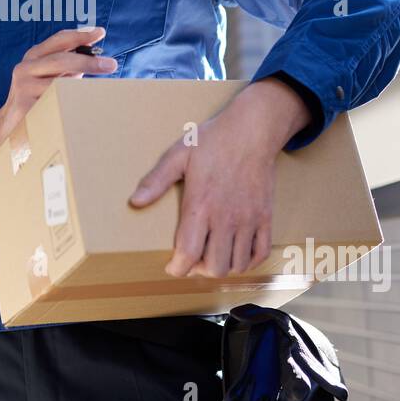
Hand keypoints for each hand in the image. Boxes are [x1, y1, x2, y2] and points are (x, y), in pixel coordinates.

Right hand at [0, 26, 116, 173]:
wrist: (8, 125)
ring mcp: (23, 86)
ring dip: (80, 86)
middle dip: (88, 61)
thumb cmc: (37, 97)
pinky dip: (68, 103)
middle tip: (112, 64)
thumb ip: (69, 65)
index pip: (59, 40)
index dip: (80, 35)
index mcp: (34, 56)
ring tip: (99, 91)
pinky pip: (52, 102)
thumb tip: (99, 58)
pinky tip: (80, 107)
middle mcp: (26, 67)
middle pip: (61, 59)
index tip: (100, 32)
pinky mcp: (23, 105)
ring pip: (58, 83)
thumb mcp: (51, 77)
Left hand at [127, 78, 312, 277]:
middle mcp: (226, 218)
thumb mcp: (179, 155)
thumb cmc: (213, 140)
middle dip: (199, 270)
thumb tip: (135, 201)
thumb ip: (156, 180)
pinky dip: (248, 261)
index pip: (189, 254)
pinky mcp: (264, 217)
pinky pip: (260, 252)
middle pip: (215, 266)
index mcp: (201, 205)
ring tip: (212, 255)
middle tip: (192, 260)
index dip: (178, 268)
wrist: (253, 130)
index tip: (172, 267)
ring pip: (237, 264)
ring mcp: (248, 219)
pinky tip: (237, 254)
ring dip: (222, 267)